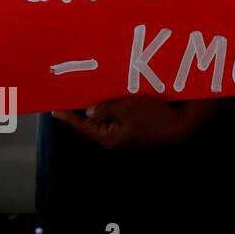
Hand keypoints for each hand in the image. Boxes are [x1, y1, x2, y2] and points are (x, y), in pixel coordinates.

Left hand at [51, 97, 220, 148]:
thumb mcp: (128, 108)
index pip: (82, 125)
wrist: (181, 125)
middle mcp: (114, 139)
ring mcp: (125, 136)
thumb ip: (105, 108)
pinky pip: (117, 118)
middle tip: (70, 95)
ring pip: (106, 120)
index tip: (53, 109)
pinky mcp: (135, 131)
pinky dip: (112, 109)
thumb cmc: (155, 116)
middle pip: (92, 123)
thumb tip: (89, 110)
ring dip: (100, 107)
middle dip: (83, 110)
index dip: (68, 116)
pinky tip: (111, 97)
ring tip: (89, 93)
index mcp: (108, 137)